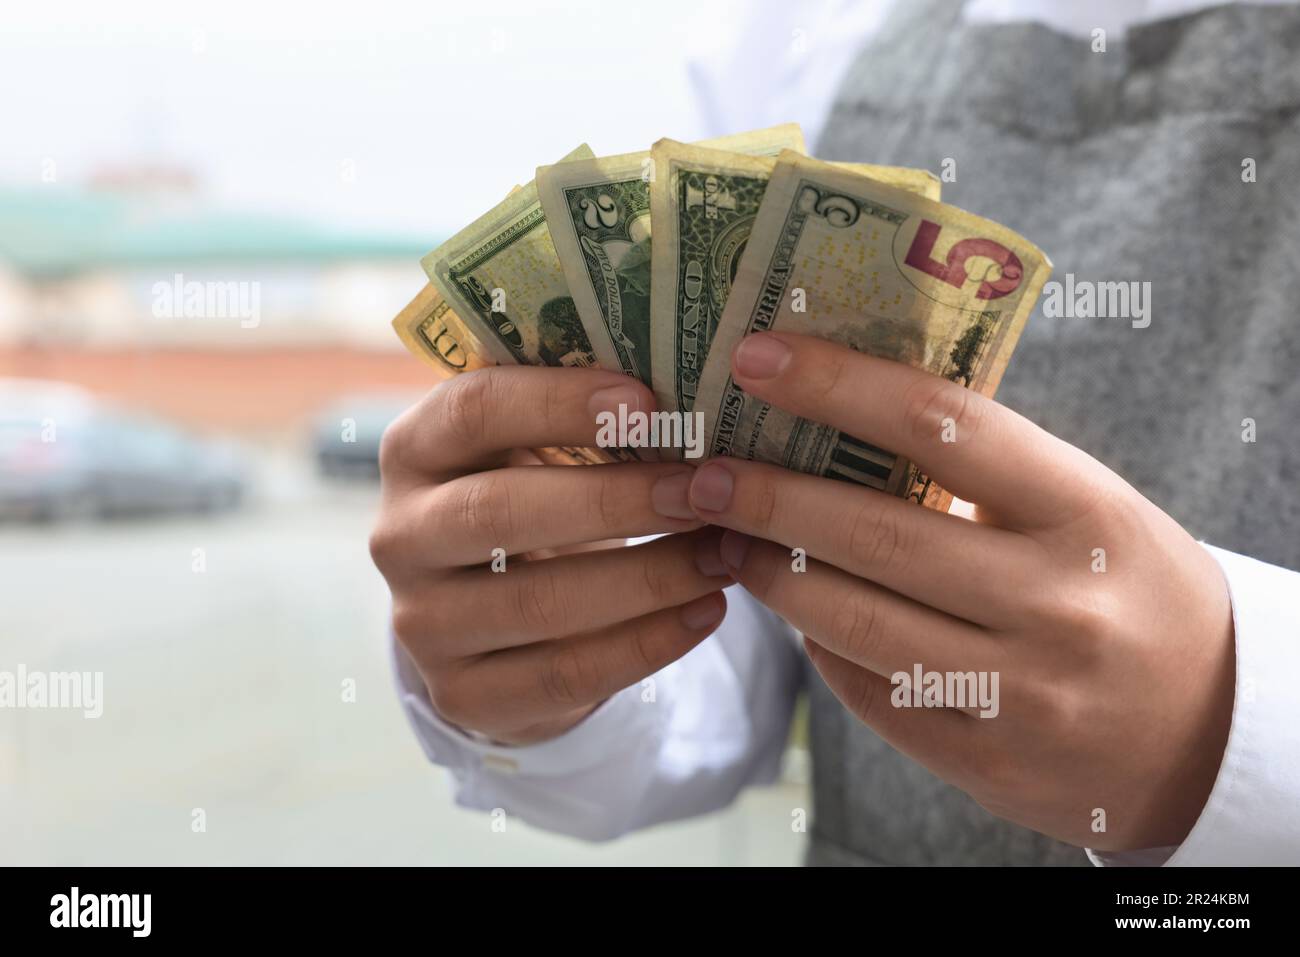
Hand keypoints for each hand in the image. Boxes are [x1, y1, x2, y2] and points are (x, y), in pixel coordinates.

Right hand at [371, 366, 729, 744]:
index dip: (559, 403)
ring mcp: (423, 623)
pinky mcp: (463, 693)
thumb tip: (687, 387)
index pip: (473, 410)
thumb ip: (577, 419)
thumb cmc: (531, 502)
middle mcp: (399, 536)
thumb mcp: (531, 451)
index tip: (651, 403)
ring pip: (540, 601)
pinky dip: (647, 644)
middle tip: (704, 490)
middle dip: (616, 500)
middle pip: (501, 511)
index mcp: (413, 449)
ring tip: (722, 554)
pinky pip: (565, 673)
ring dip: (648, 577)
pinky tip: (706, 612)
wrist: (490, 621)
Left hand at [670, 331, 1234, 850]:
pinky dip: (820, 647)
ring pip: (855, 623)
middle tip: (703, 471)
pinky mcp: (986, 759)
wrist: (1208, 733)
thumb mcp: (1087, 512)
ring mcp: (1022, 690)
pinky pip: (869, 694)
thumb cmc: (1129, 591)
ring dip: (771, 576)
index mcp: (1087, 513)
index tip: (757, 357)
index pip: (943, 424)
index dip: (838, 384)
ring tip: (722, 539)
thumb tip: (838, 420)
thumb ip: (986, 474)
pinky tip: (795, 613)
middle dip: (770, 497)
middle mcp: (1057, 602)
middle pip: (877, 533)